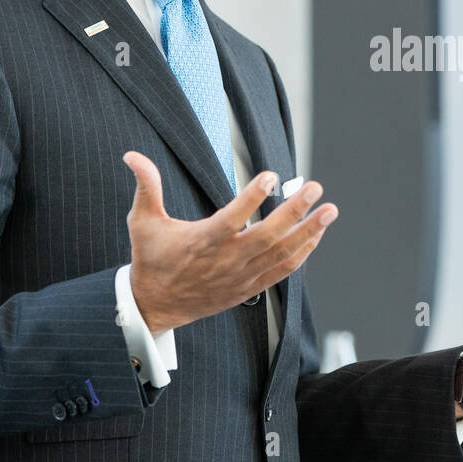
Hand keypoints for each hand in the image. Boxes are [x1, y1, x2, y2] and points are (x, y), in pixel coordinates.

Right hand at [122, 151, 337, 334]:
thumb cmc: (151, 259)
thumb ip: (146, 186)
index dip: (253, 197)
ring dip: (309, 232)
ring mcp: (241, 276)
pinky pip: (282, 272)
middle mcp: (226, 260)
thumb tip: (132, 155)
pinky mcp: (249, 289)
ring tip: (329, 211)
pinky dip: (302, 254)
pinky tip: (315, 235)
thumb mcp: (142, 222)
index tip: (271, 176)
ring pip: (281, 254)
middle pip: (267, 236)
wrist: (155, 306)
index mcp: (202, 241)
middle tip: (315, 187)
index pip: (233, 218)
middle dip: (295, 211)